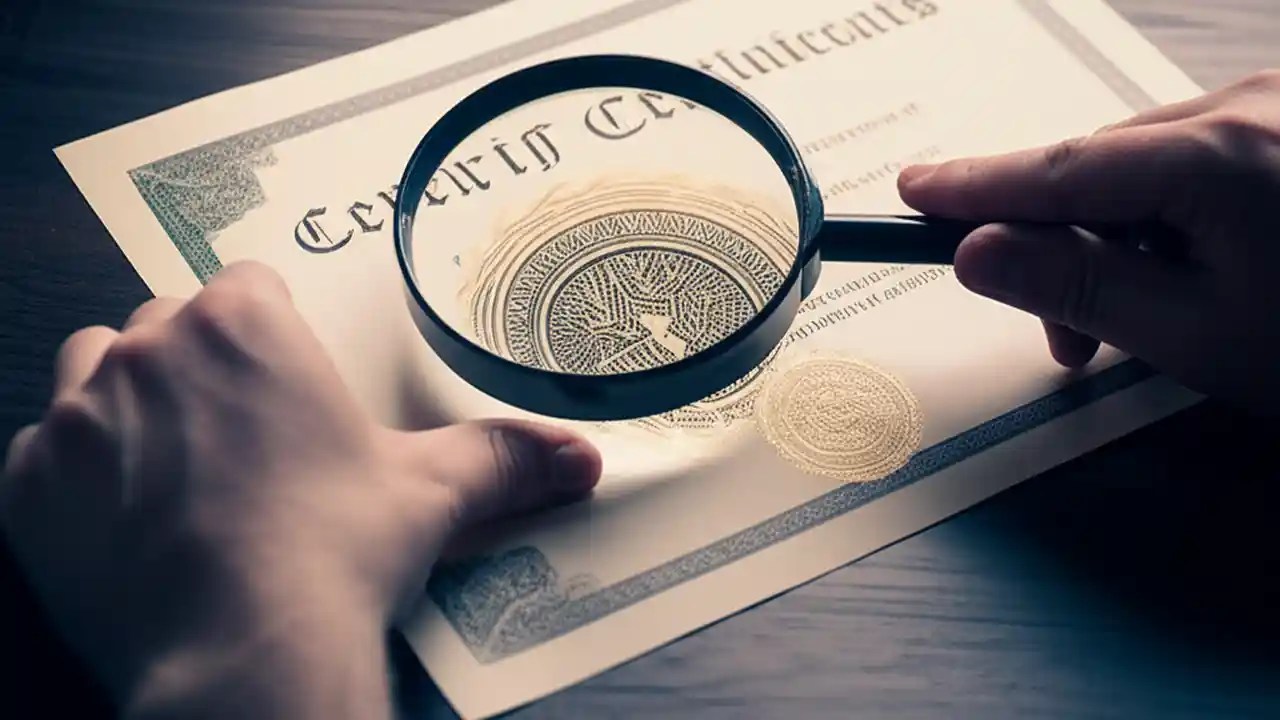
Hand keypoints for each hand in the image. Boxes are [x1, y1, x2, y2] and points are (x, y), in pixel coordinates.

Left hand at [1, 261, 601, 718]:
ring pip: (94, 368)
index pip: (249, 289)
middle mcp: (151, 347)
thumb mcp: (432, 494)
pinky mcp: (32, 485)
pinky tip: (130, 522)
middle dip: (201, 367)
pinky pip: (45, 454)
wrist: (245, 651)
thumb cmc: (334, 552)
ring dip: (128, 401)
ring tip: (180, 465)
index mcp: (246, 326)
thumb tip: (581, 457)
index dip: (271, 335)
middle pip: (170, 325)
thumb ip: (504, 457)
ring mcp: (81, 413)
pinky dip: (79, 479)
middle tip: (244, 438)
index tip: (287, 383)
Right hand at [898, 69, 1279, 414]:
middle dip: (1066, 248)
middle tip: (1067, 338)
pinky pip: (1190, 162)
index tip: (915, 194)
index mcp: (1222, 155)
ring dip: (1117, 239)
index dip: (978, 188)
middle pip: (1100, 170)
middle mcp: (1248, 108)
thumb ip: (1079, 287)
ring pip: (1142, 168)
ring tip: (1144, 320)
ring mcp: (1272, 113)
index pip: (1062, 171)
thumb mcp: (1195, 333)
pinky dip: (1167, 217)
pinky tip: (1190, 273)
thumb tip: (977, 252)